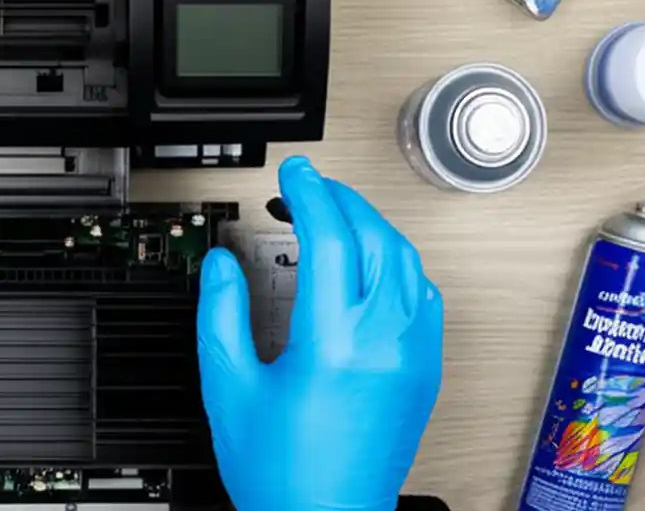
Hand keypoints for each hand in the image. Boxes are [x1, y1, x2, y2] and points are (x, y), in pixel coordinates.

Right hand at [197, 157, 442, 510]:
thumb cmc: (281, 471)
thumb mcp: (229, 388)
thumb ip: (220, 316)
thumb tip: (221, 265)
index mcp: (334, 343)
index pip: (331, 239)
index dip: (311, 194)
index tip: (295, 174)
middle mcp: (384, 342)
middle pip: (376, 238)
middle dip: (342, 200)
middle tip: (309, 187)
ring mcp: (413, 355)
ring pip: (406, 262)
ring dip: (371, 228)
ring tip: (336, 218)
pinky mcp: (424, 370)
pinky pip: (423, 296)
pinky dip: (397, 265)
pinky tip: (372, 266)